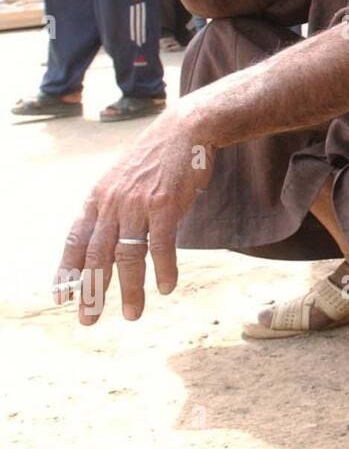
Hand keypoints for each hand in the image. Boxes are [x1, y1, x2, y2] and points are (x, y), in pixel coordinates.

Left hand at [53, 111, 212, 324]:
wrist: (186, 129)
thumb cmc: (158, 158)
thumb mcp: (125, 180)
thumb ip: (115, 209)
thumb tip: (113, 242)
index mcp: (98, 198)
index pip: (75, 241)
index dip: (67, 271)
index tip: (62, 297)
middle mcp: (112, 203)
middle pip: (97, 256)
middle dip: (92, 292)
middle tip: (88, 319)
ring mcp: (138, 203)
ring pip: (127, 256)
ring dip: (130, 289)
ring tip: (133, 314)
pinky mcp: (165, 204)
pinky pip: (161, 245)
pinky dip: (163, 269)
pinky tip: (166, 287)